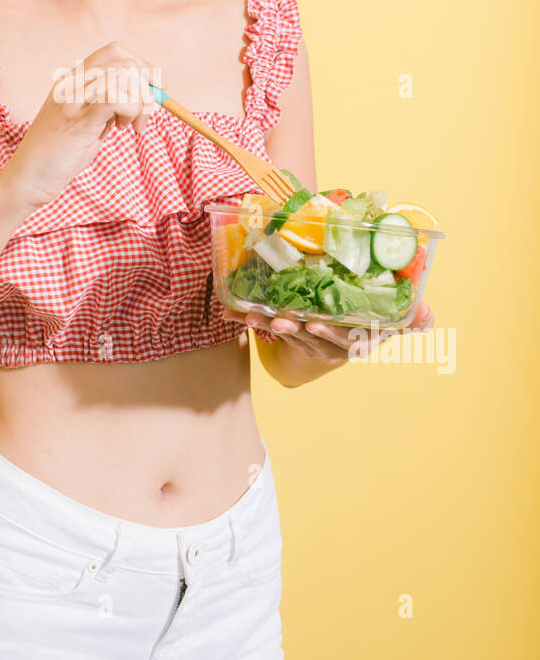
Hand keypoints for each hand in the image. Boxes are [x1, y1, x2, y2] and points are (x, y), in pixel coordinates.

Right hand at [0, 40, 159, 214]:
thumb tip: (145, 96)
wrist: (27, 178)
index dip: (142, 66)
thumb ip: (109, 106)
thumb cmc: (59, 154)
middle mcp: (71, 83)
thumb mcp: (88, 122)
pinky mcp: (76, 121)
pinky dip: (130, 111)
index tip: (153, 90)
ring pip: (121, 76)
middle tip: (143, 117)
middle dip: (146, 86)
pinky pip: (114, 98)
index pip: (115, 51)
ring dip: (138, 102)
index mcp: (73, 79)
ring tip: (129, 126)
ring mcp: (72, 100)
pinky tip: (121, 128)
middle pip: (122, 60)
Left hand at [223, 300, 434, 361]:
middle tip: (285, 320)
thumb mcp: (395, 322)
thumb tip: (428, 312)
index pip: (352, 340)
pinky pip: (271, 330)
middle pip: (316, 340)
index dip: (336, 335)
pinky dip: (250, 321)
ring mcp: (313, 345)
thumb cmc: (372, 323)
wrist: (344, 338)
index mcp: (362, 339)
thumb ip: (413, 319)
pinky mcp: (293, 339)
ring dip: (270, 325)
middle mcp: (336, 348)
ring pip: (290, 335)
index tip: (322, 329)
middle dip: (299, 331)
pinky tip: (231, 313)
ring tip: (252, 315)